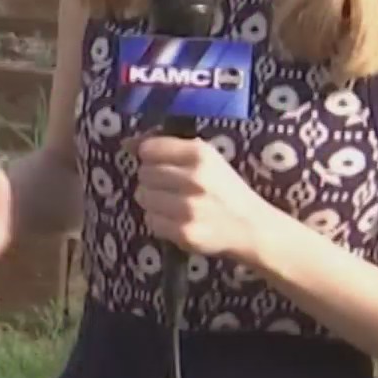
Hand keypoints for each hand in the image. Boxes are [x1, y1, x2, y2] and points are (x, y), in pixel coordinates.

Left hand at [132, 134, 275, 262]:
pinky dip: (159, 221)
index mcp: (200, 154)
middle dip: (153, 179)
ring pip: (142, 196)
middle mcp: (194, 179)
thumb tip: (126, 143)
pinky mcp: (184, 233)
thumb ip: (166, 146)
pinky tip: (178, 220)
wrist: (251, 227)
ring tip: (175, 204)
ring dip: (153, 200)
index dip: (150, 156)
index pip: (149, 148)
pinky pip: (150, 221)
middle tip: (172, 187)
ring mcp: (188, 208)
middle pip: (144, 173)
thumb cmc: (224, 189)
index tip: (161, 163)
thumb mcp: (205, 159)